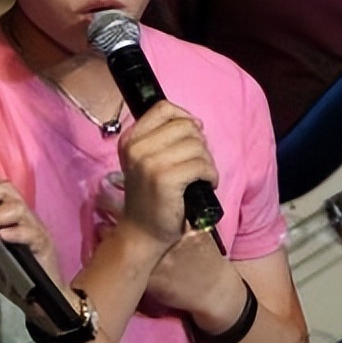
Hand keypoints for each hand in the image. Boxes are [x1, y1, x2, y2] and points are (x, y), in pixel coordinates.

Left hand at [0, 172, 67, 313]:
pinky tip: (2, 236)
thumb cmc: (18, 274)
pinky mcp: (43, 246)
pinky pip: (31, 233)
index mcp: (10, 216)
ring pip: (18, 209)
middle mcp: (23, 218)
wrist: (39, 299)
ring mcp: (34, 230)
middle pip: (8, 190)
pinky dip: (15, 232)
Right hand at [117, 101, 218, 249]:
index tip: (192, 136)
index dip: (184, 117)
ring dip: (207, 162)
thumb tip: (194, 123)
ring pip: (197, 145)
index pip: (163, 108)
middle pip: (185, 126)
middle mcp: (136, 148)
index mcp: (130, 140)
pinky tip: (206, 185)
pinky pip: (202, 165)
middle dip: (199, 144)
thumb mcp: (146, 162)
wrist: (141, 234)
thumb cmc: (150, 198)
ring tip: (200, 177)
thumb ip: (162, 139)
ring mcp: (149, 163)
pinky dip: (211, 175)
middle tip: (197, 164)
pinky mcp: (165, 179)